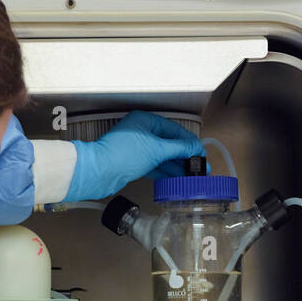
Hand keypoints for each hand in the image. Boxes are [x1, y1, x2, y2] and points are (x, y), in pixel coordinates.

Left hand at [65, 111, 204, 202]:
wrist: (99, 172)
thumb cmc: (123, 155)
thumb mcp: (157, 149)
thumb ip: (179, 149)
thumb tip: (195, 148)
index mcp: (146, 121)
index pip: (174, 130)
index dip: (190, 143)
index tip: (201, 154)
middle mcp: (141, 132)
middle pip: (169, 144)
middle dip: (185, 157)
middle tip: (199, 168)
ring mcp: (137, 148)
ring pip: (162, 156)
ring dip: (177, 166)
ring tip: (192, 176)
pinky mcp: (133, 162)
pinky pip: (154, 165)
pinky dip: (165, 171)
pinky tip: (177, 179)